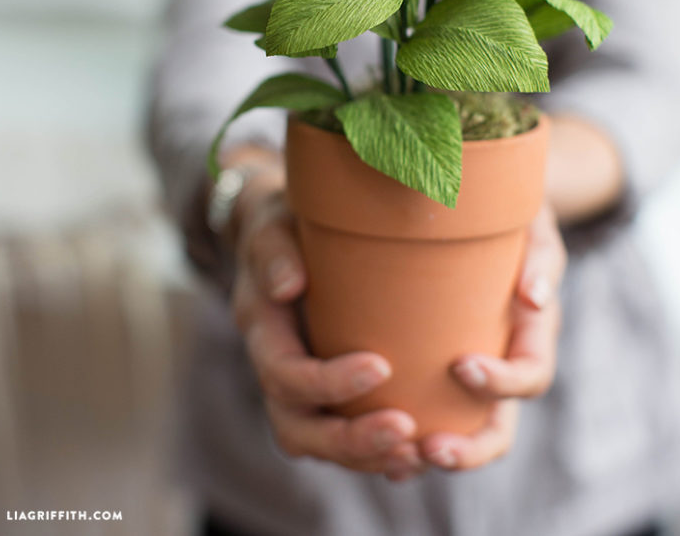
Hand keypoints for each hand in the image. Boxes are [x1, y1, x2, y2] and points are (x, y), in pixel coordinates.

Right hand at [229, 170, 423, 478]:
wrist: (276, 236)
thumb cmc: (280, 224)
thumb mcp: (272, 227)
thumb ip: (276, 253)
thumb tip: (288, 286)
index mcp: (261, 331)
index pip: (286, 375)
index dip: (329, 382)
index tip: (381, 364)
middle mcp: (274, 368)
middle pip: (298, 430)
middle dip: (350, 441)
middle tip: (406, 432)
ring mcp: (296, 386)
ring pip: (320, 445)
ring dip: (366, 456)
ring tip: (418, 452)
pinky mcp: (321, 392)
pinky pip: (340, 438)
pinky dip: (373, 455)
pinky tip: (413, 455)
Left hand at [419, 202, 566, 471]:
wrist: (479, 206)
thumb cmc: (510, 215)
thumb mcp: (532, 223)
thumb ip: (538, 255)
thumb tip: (533, 296)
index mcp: (532, 332)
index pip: (531, 375)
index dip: (503, 383)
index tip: (462, 366)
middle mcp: (504, 361)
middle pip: (498, 427)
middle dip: (470, 448)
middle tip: (430, 447)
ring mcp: (471, 371)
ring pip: (461, 432)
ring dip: (434, 452)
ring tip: (399, 460)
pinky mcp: (434, 369)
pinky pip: (426, 412)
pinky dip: (407, 438)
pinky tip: (377, 453)